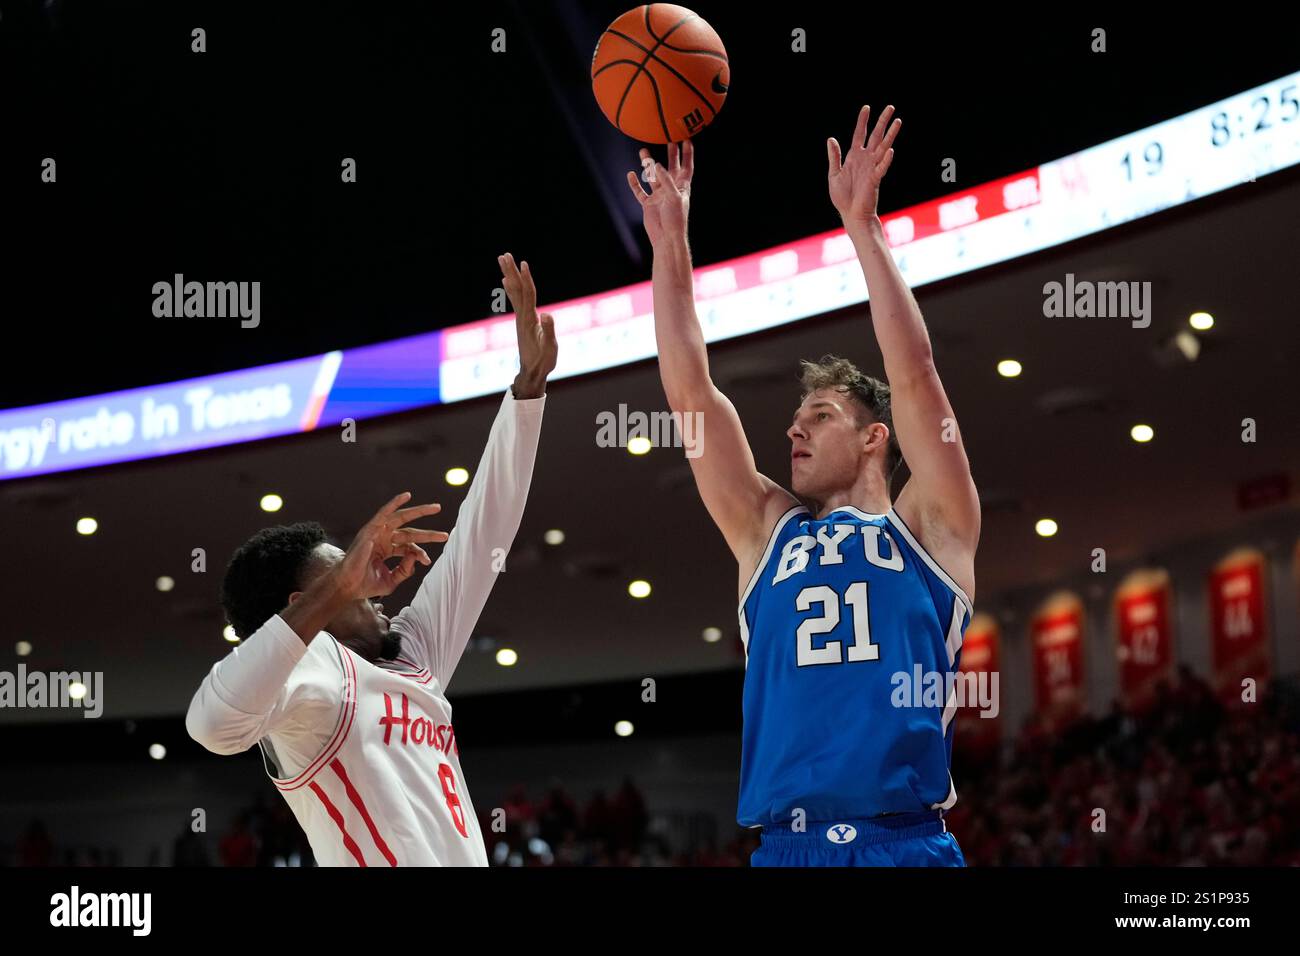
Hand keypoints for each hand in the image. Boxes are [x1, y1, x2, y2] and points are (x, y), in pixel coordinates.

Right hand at [333, 492, 447, 599]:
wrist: (349, 586)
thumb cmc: (366, 584)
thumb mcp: (392, 580)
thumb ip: (406, 570)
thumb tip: (417, 556)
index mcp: (387, 550)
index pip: (409, 547)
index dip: (420, 553)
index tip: (428, 560)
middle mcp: (383, 539)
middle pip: (409, 531)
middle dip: (428, 533)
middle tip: (445, 535)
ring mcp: (377, 533)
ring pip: (401, 518)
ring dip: (419, 511)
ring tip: (436, 508)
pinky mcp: (370, 530)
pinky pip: (384, 513)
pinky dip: (394, 503)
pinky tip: (406, 496)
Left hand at [498, 253, 556, 397]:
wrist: (532, 372)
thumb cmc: (543, 361)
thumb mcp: (550, 348)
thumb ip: (549, 331)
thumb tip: (547, 315)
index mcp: (530, 319)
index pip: (528, 294)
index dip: (526, 278)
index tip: (523, 263)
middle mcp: (522, 316)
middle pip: (517, 289)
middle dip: (511, 271)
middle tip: (504, 255)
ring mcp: (521, 318)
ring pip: (514, 292)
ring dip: (508, 275)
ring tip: (503, 261)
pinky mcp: (522, 321)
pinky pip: (516, 300)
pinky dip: (511, 288)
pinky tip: (505, 281)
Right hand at [626, 140, 692, 246]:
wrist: (666, 238)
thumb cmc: (675, 219)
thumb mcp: (674, 197)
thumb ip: (666, 181)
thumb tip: (657, 166)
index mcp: (682, 187)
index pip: (687, 166)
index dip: (687, 154)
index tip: (686, 140)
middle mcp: (670, 189)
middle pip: (671, 168)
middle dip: (671, 155)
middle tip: (668, 139)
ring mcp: (659, 196)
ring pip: (652, 177)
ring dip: (648, 165)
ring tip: (643, 151)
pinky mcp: (648, 204)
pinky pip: (640, 191)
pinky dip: (635, 183)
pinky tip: (631, 174)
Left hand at [827, 105, 900, 224]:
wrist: (850, 214)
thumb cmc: (842, 197)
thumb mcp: (834, 174)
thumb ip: (834, 157)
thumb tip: (831, 139)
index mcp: (854, 157)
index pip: (859, 134)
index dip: (863, 121)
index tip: (867, 108)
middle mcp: (865, 159)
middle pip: (875, 136)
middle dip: (882, 122)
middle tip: (890, 107)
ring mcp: (872, 168)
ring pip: (883, 147)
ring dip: (890, 135)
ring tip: (898, 121)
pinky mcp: (875, 179)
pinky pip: (881, 168)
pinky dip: (886, 160)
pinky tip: (890, 150)